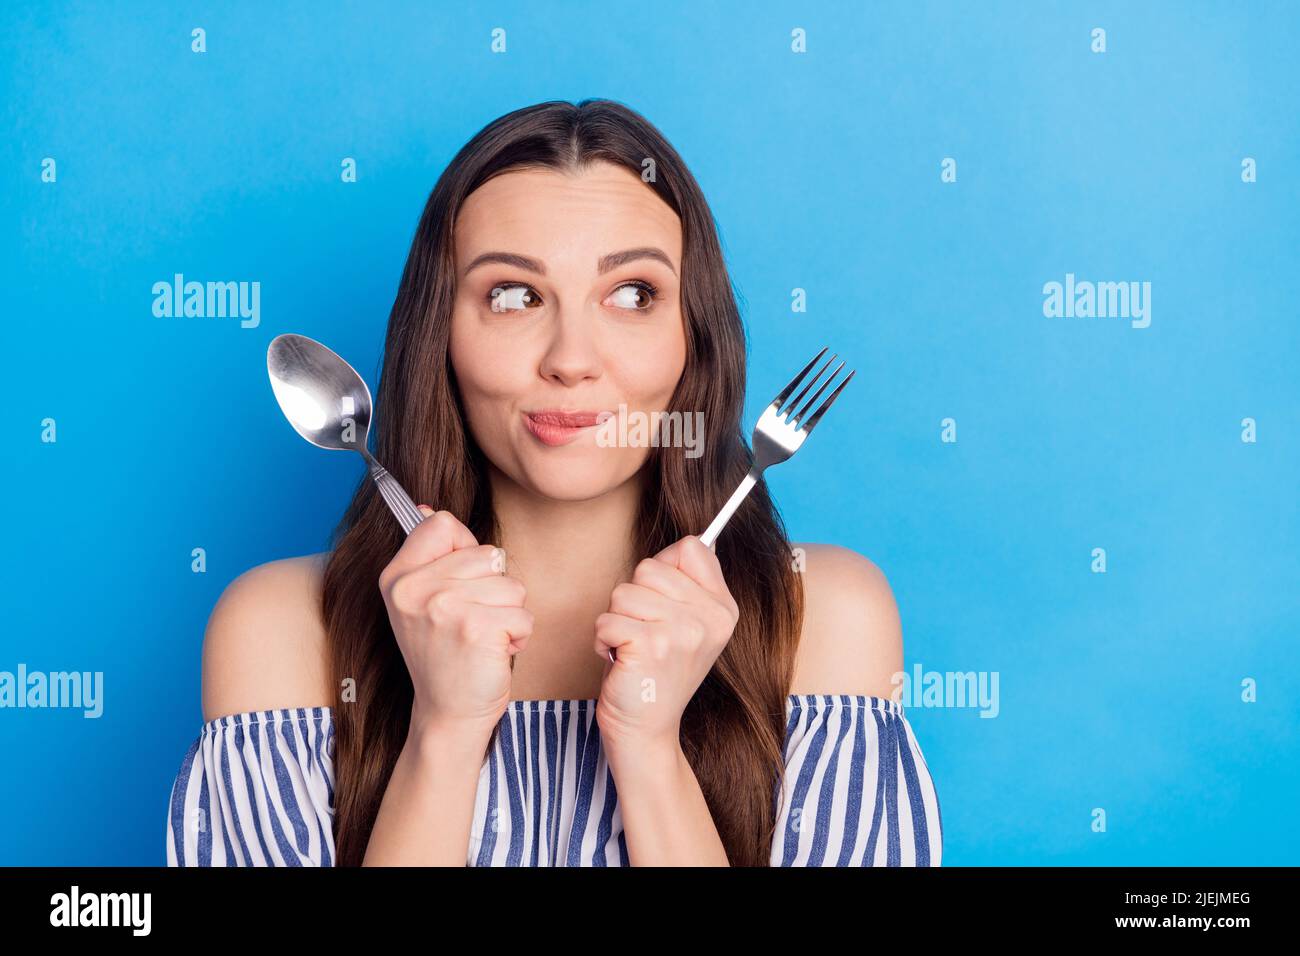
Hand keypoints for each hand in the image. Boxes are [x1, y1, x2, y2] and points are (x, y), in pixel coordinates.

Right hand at [378, 507, 532, 741]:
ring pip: (510, 585)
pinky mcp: (475, 629)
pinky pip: (522, 614)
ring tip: (484, 638)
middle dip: (494, 588)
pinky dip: (519, 636)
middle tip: (472, 621)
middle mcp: (414, 590)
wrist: (447, 712)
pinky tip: (494, 652)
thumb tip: (424, 508)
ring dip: (508, 614)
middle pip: (487, 554)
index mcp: (397, 577)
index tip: (457, 582)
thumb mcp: (421, 602)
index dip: (463, 548)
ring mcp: (443, 608)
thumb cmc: (445, 655)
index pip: (441, 524)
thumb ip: (428, 555)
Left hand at [593, 535, 739, 752]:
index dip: (664, 569)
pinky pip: (607, 620)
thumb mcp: (688, 627)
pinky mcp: (652, 646)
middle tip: (644, 634)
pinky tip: (621, 661)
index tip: (662, 603)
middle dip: (633, 599)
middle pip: (650, 567)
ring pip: (624, 593)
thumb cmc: (655, 672)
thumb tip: (687, 543)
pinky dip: (603, 640)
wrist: (647, 731)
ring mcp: (684, 632)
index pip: (691, 548)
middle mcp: (711, 618)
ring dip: (616, 620)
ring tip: (632, 649)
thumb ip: (688, 585)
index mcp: (724, 608)